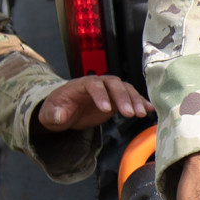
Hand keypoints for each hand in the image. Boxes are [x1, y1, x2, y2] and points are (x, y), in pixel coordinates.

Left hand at [35, 74, 149, 135]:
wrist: (64, 111)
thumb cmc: (57, 110)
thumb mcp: (50, 114)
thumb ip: (54, 114)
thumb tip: (59, 115)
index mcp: (80, 84)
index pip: (93, 85)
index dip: (101, 96)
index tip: (106, 110)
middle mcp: (97, 83)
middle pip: (113, 85)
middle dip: (123, 98)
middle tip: (131, 113)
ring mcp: (108, 91)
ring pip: (125, 89)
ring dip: (135, 100)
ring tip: (142, 113)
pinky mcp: (116, 99)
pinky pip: (131, 98)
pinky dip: (141, 102)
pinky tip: (150, 109)